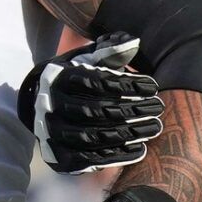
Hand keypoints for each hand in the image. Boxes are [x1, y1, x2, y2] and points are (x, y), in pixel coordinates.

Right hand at [20, 34, 163, 173]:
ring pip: (92, 137)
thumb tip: (132, 42)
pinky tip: (140, 149)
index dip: (126, 84)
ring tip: (154, 127)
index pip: (94, 81)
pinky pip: (90, 159)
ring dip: (128, 133)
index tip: (153, 86)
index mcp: (58, 79)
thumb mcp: (87, 61)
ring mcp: (52, 134)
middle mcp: (51, 106)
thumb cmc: (75, 81)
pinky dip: (117, 156)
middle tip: (158, 108)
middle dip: (131, 109)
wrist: (43, 108)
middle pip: (94, 110)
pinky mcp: (59, 157)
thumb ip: (109, 52)